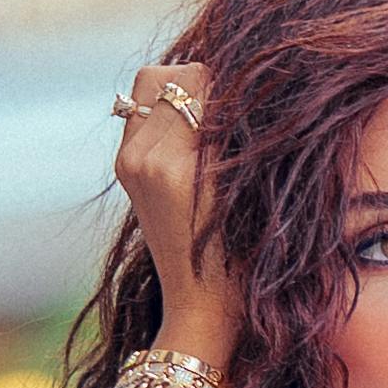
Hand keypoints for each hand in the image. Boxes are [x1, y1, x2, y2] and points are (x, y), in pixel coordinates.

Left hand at [111, 65, 238, 369]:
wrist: (202, 311)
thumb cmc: (243, 263)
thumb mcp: (256, 195)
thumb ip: (245, 133)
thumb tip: (253, 80)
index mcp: (176, 166)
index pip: (201, 81)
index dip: (237, 83)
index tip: (260, 98)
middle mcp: (143, 159)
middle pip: (173, 75)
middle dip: (209, 82)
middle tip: (236, 108)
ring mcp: (129, 162)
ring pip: (153, 84)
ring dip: (186, 90)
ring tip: (214, 118)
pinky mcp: (126, 166)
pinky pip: (143, 107)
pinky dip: (169, 107)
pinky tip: (195, 132)